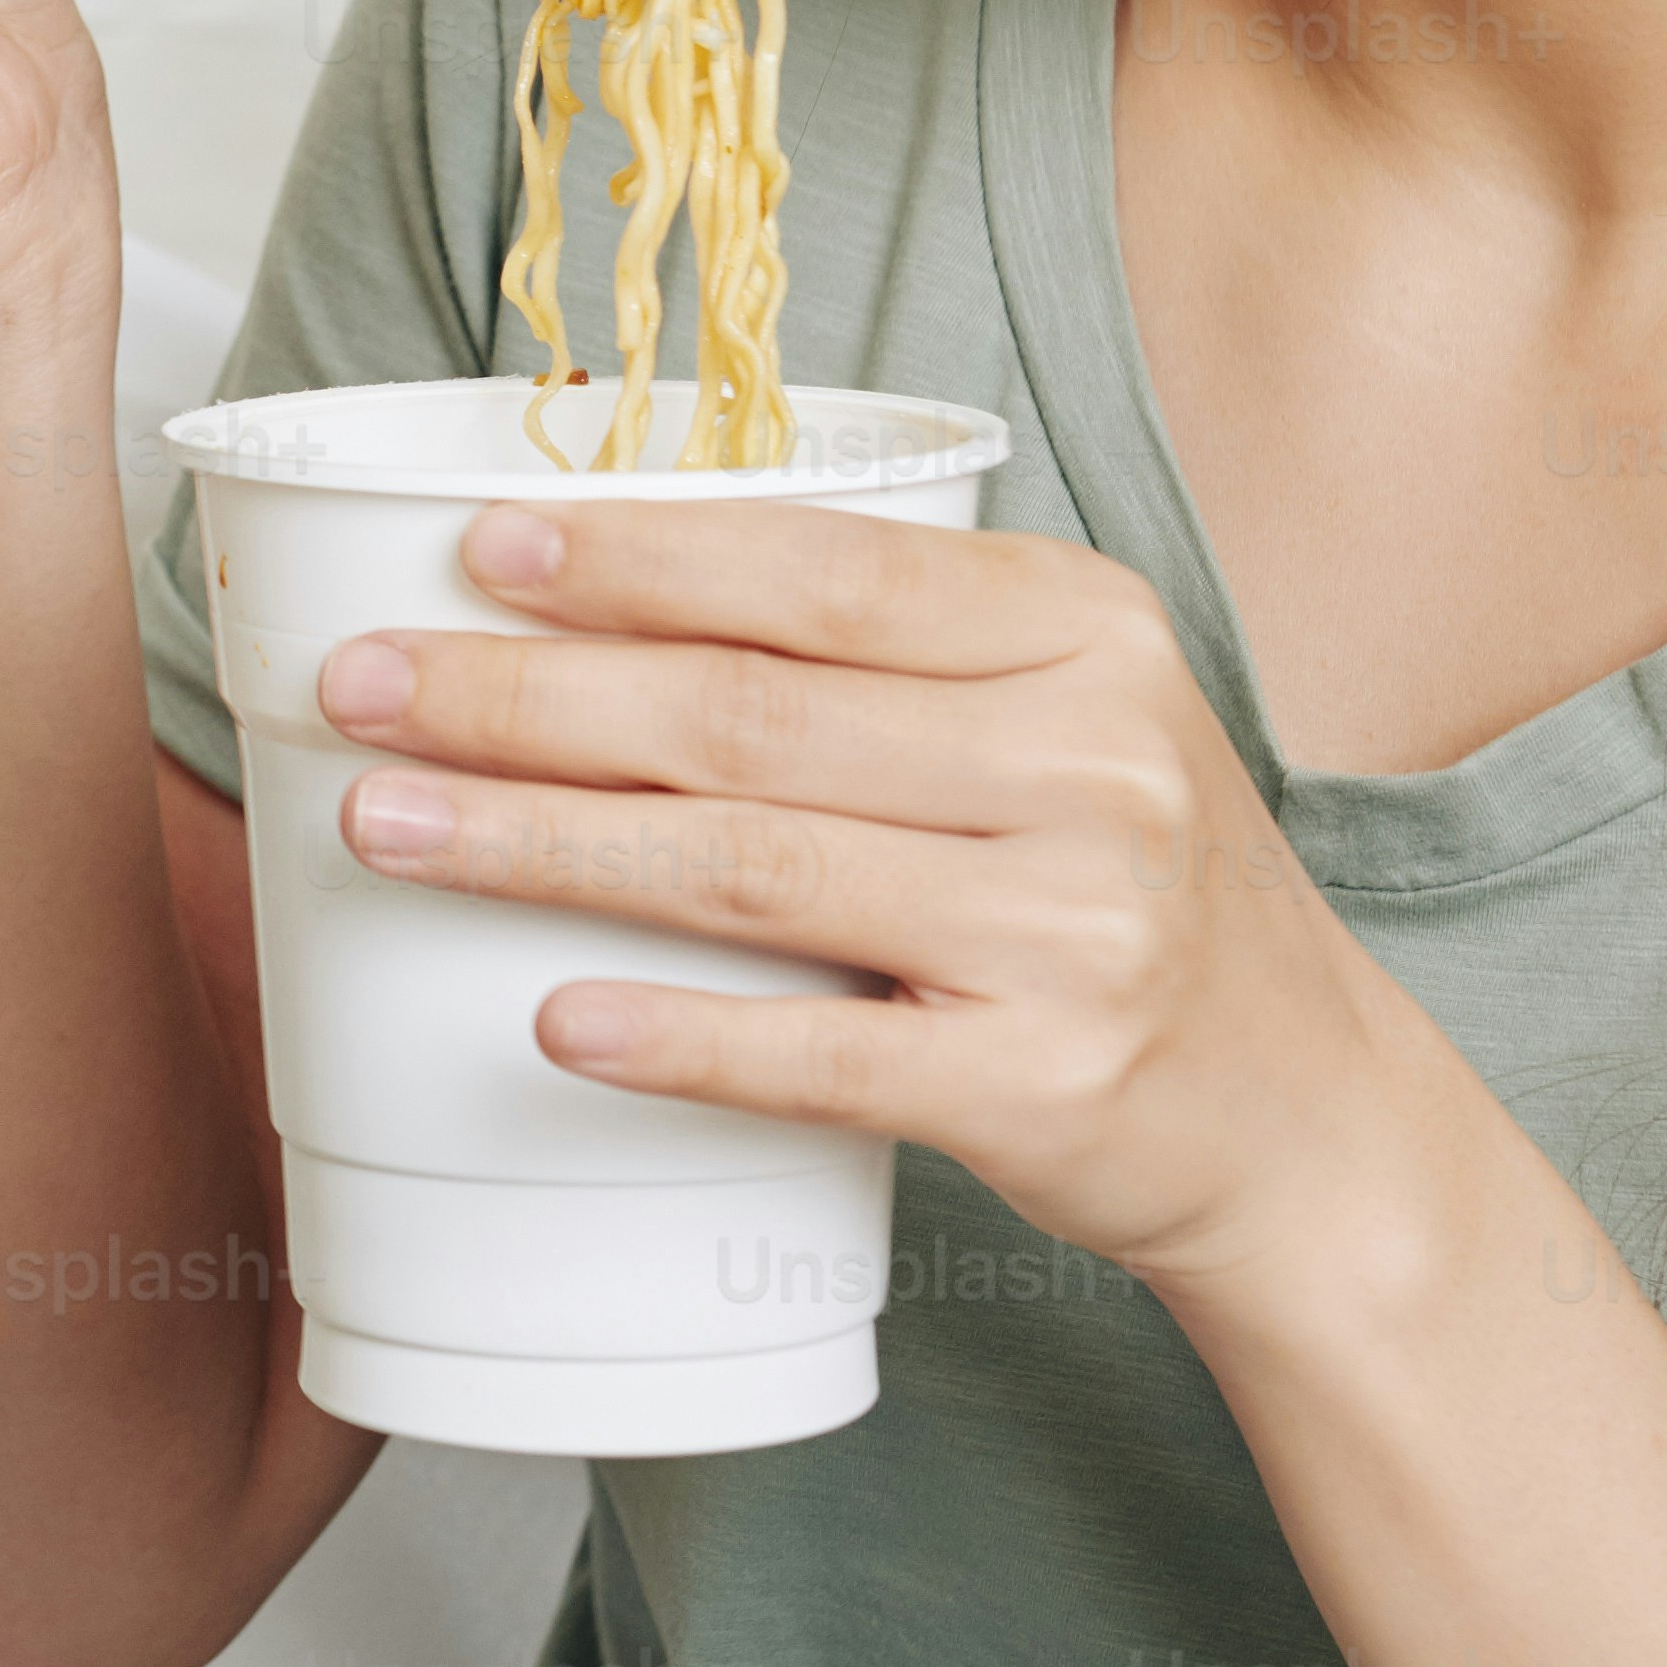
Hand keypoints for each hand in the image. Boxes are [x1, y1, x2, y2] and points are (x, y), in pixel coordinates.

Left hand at [304, 495, 1470, 1301]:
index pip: (824, 571)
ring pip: (753, 869)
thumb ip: (892, 654)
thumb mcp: (1067, 720)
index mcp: (1086, 633)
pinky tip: (553, 1018)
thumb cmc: (1132, 891)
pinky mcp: (1044, 1087)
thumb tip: (610, 587)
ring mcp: (1075, 932)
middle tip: (360, 689)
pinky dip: (677, 1036)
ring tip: (386, 828)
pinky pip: (823, 1054)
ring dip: (544, 843)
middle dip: (526, 696)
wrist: (1306, 1115)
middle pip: (751, 714)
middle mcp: (1092, 764)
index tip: (475, 551)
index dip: (636, 559)